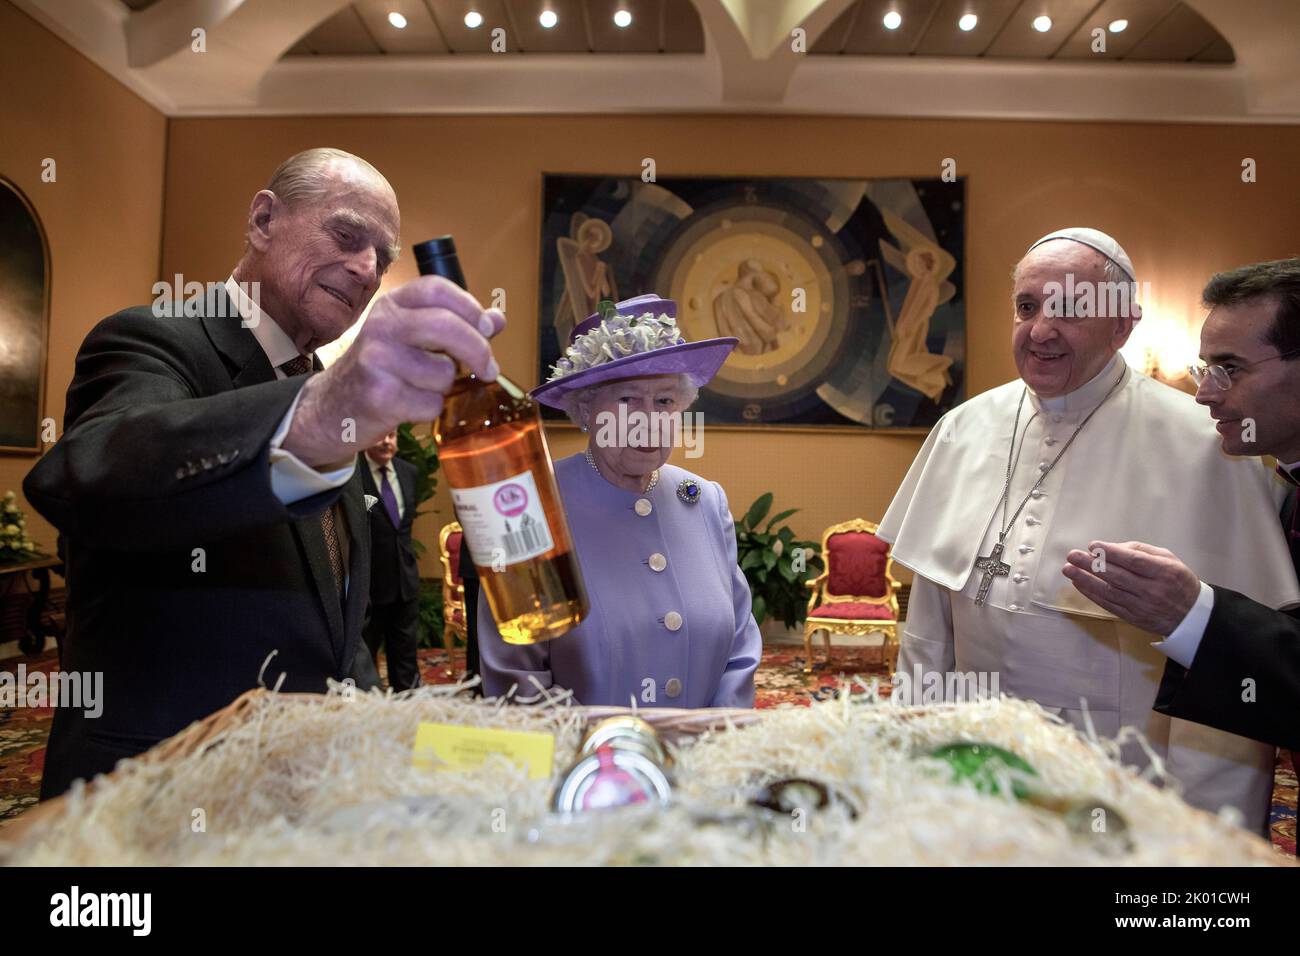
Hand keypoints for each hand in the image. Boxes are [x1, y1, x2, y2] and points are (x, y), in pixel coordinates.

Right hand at [282, 276, 505, 466]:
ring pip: (443, 372)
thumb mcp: (411, 337)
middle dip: (479, 350)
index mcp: (392, 305)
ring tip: (421, 387)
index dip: (471, 307)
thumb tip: (497, 320)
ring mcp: (377, 360)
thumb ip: (455, 325)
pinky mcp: (379, 396)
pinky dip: (430, 410)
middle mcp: (381, 325)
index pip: (437, 289)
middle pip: (446, 326)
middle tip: (489, 369)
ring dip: (445, 387)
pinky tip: (408, 405)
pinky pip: (431, 404)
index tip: (488, 329)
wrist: (331, 407)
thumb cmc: (380, 369)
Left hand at [1061, 540, 1200, 635]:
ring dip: (1086, 580)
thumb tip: (1112, 548)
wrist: (1190, 616)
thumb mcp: (1169, 559)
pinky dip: (1092, 594)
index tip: (1092, 545)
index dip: (1111, 553)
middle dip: (1092, 565)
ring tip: (1069, 569)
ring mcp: (1141, 606)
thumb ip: (1142, 550)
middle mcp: (1152, 590)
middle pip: (1117, 576)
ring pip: (1110, 592)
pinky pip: (1109, 605)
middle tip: (1072, 555)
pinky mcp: (1133, 617)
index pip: (1133, 561)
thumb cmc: (1177, 581)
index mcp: (1164, 572)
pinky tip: (1079, 583)